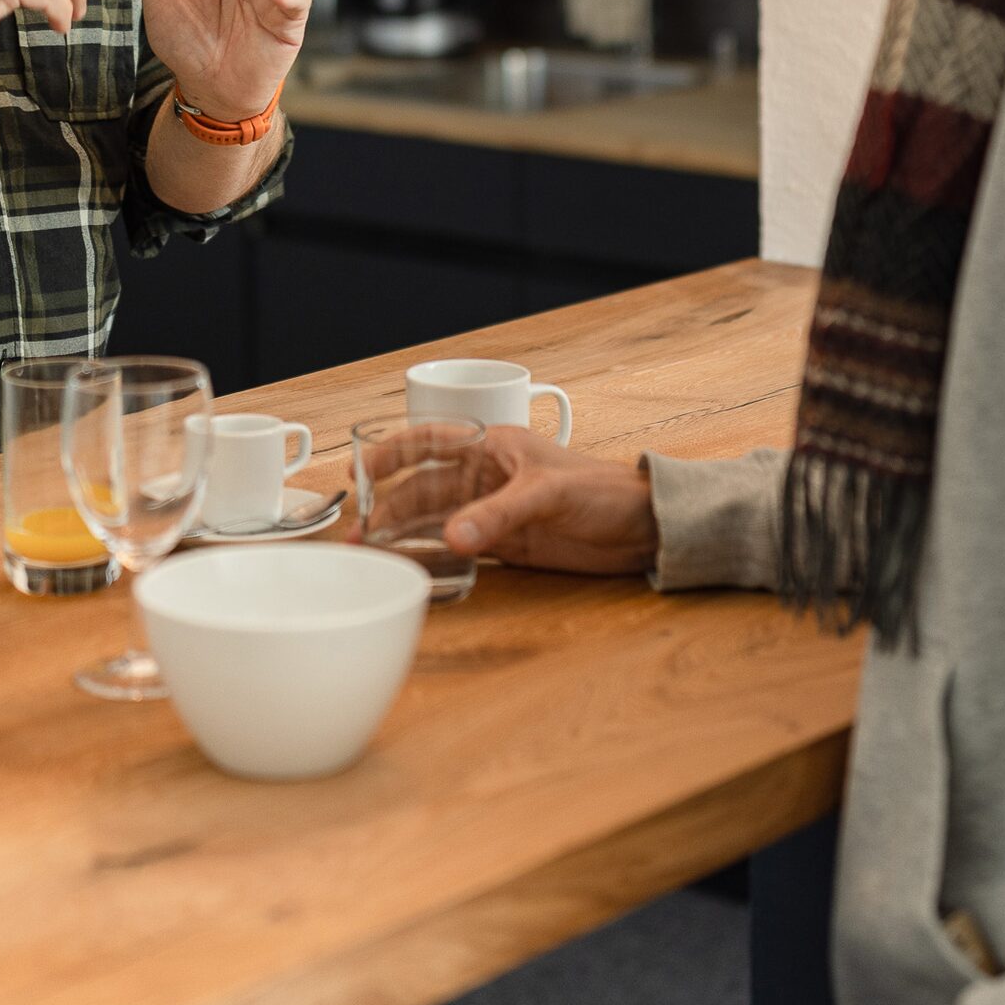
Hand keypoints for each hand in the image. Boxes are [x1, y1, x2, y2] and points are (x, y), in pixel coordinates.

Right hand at [362, 424, 659, 575]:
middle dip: (390, 505)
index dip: (394, 451)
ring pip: (436, 519)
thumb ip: (498, 515)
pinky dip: (433, 555)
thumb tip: (453, 537)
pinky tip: (411, 564)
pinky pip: (458, 547)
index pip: (432, 440)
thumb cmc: (604, 492)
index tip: (363, 468)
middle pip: (425, 488)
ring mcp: (494, 512)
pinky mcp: (505, 545)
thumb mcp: (548, 494)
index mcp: (495, 446)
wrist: (642, 529)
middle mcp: (488, 477)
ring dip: (405, 532)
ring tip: (373, 551)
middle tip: (361, 532)